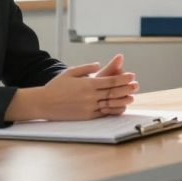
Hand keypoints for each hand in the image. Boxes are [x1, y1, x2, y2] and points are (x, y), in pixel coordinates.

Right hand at [5, 55, 138, 121]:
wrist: (44, 103)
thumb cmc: (57, 86)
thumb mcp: (71, 72)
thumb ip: (86, 68)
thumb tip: (99, 64)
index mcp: (87, 84)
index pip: (110, 81)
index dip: (123, 79)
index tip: (132, 76)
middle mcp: (90, 96)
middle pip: (113, 92)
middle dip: (126, 88)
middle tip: (137, 85)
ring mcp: (88, 107)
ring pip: (110, 103)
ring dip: (123, 100)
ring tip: (132, 96)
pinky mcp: (86, 117)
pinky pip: (103, 113)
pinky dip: (113, 110)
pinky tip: (120, 107)